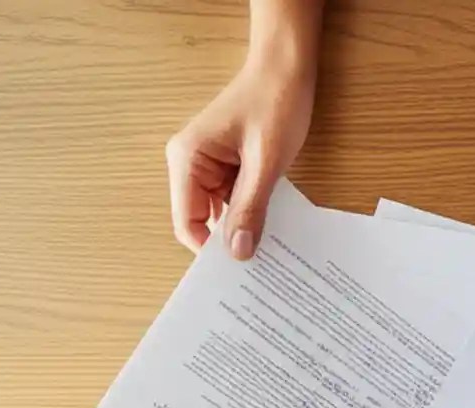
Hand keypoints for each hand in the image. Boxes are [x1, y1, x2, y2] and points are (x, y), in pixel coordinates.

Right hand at [165, 55, 313, 258]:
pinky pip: (236, 199)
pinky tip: (274, 225)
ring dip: (244, 227)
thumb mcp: (267, 161)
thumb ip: (250, 207)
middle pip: (202, 221)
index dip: (209, 251)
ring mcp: (209, 165)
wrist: (287, 67)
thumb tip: (238, 253)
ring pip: (222, 213)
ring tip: (273, 251)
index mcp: (186, 160)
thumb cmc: (275, 103)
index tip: (239, 273)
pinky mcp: (228, 165)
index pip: (187, 222)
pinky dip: (253, 211)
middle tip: (261, 270)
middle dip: (229, 242)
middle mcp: (190, 164)